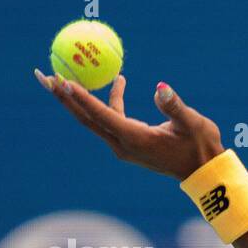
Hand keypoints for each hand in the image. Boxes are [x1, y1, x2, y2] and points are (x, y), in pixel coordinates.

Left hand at [34, 69, 225, 181]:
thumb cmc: (201, 147)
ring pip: (94, 119)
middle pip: (85, 118)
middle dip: (62, 97)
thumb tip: (159, 87)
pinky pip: (110, 120)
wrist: (204, 172)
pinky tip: (119, 82)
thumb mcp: (193, 123)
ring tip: (64, 75)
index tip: (63, 80)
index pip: (102, 115)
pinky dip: (106, 102)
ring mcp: (124, 146)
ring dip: (78, 98)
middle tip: (43, 75)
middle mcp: (124, 145)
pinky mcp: (129, 144)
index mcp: (136, 140)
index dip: (82, 97)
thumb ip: (174, 105)